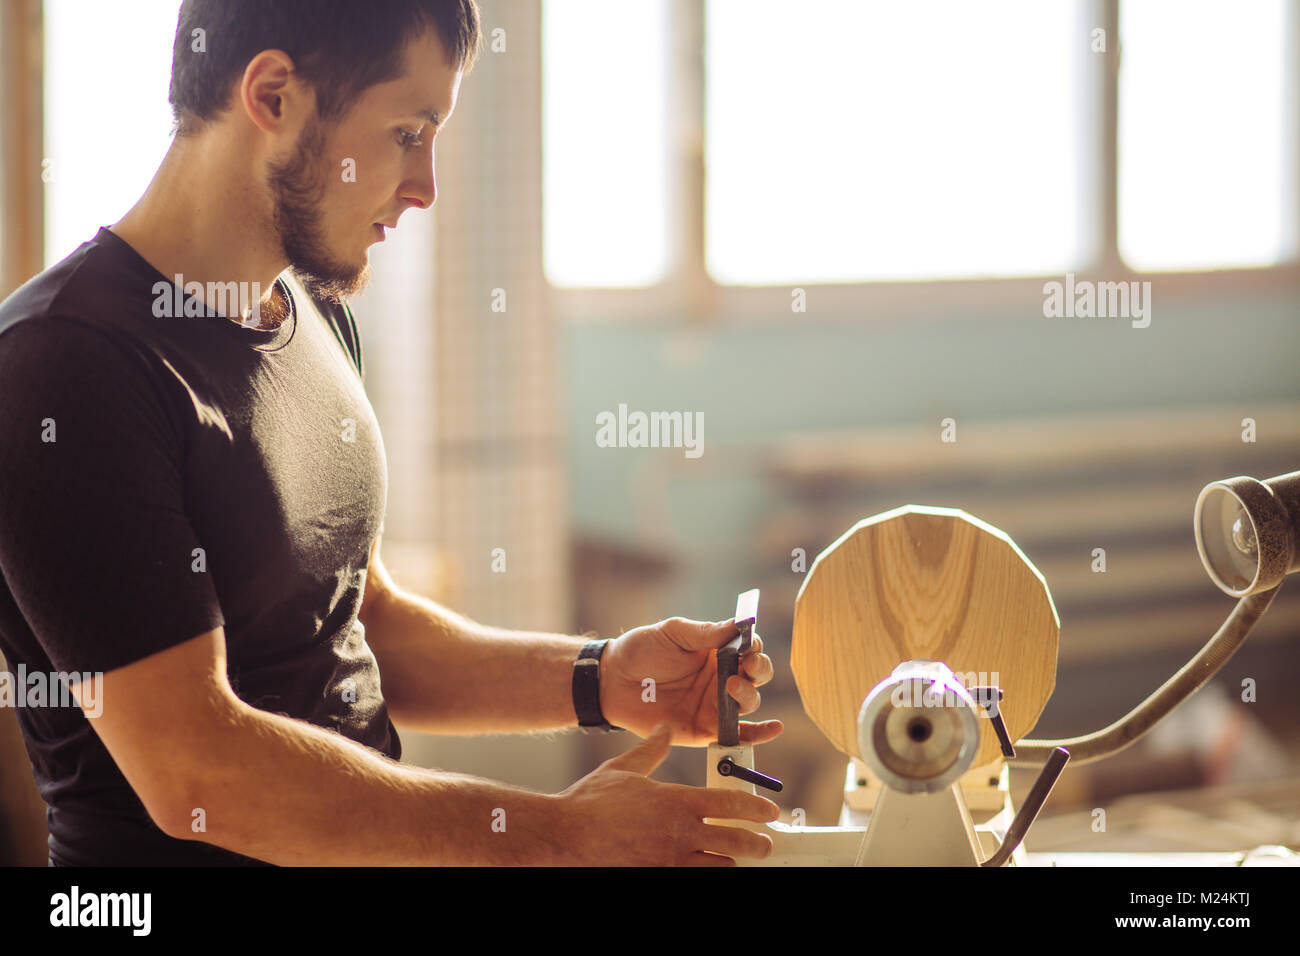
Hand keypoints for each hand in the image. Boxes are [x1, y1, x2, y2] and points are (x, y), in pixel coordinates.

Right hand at [555, 723, 777, 864]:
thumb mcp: (624, 768)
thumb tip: (664, 727)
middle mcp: (680, 833)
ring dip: (730, 864)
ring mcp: (670, 862)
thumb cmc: (590, 802)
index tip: (769, 812)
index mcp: (676, 801)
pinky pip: (695, 881)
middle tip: (764, 844)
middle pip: (736, 842)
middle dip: (757, 844)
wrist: (563, 836)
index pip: (730, 803)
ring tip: (735, 860)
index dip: (756, 808)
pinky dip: (705, 875)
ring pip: (720, 868)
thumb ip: (651, 749)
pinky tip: (706, 871)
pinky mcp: (659, 878)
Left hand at [598, 616, 782, 746]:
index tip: (748, 646)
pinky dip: (759, 735)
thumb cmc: (641, 650)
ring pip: (749, 703)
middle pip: (756, 676)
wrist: (612, 681)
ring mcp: (715, 706)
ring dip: (748, 695)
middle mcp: (721, 679)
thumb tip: (739, 624)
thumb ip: (705, 633)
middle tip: (746, 666)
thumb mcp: (673, 633)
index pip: (750, 648)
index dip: (754, 647)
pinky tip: (774, 728)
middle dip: (758, 670)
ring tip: (731, 687)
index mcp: (717, 652)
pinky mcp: (705, 731)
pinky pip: (738, 735)